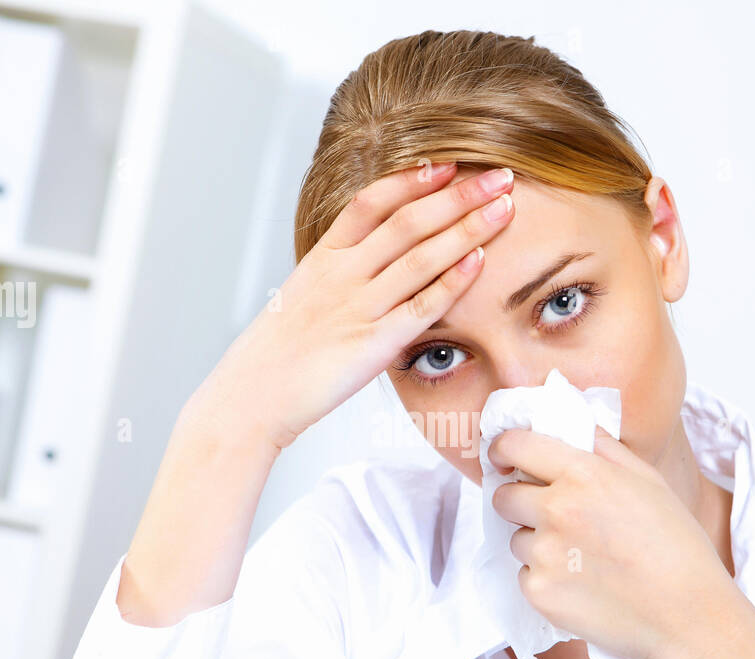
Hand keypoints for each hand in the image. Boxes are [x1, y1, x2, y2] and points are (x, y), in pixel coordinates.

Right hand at [208, 161, 516, 451]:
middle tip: (499, 176)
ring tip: (504, 207)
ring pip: (420, 256)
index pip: (371, 203)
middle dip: (457, 195)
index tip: (448, 163)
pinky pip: (420, 306)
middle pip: (407, 221)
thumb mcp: (300, 301)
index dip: (412, 180)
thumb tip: (366, 264)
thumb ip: (336, 277)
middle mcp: (342, 275)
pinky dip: (451, 281)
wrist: (250, 399)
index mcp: (322, 259)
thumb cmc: (274, 357)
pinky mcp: (373, 344)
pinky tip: (479, 260)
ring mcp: (358, 307)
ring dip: (466, 228)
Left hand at [487, 424, 741, 658]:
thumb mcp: (650, 482)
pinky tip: (583, 586)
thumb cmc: (678, 548)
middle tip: (552, 517)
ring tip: (583, 559)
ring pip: (517, 540)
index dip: (503, 449)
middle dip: (520, 502)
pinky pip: (527, 576)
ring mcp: (544, 553)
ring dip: (537, 545)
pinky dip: (547, 580)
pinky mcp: (539, 591)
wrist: (688, 616)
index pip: (515, 446)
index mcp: (583, 474)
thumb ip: (606, 450)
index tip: (504, 459)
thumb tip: (576, 429)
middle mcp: (557, 509)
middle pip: (504, 496)